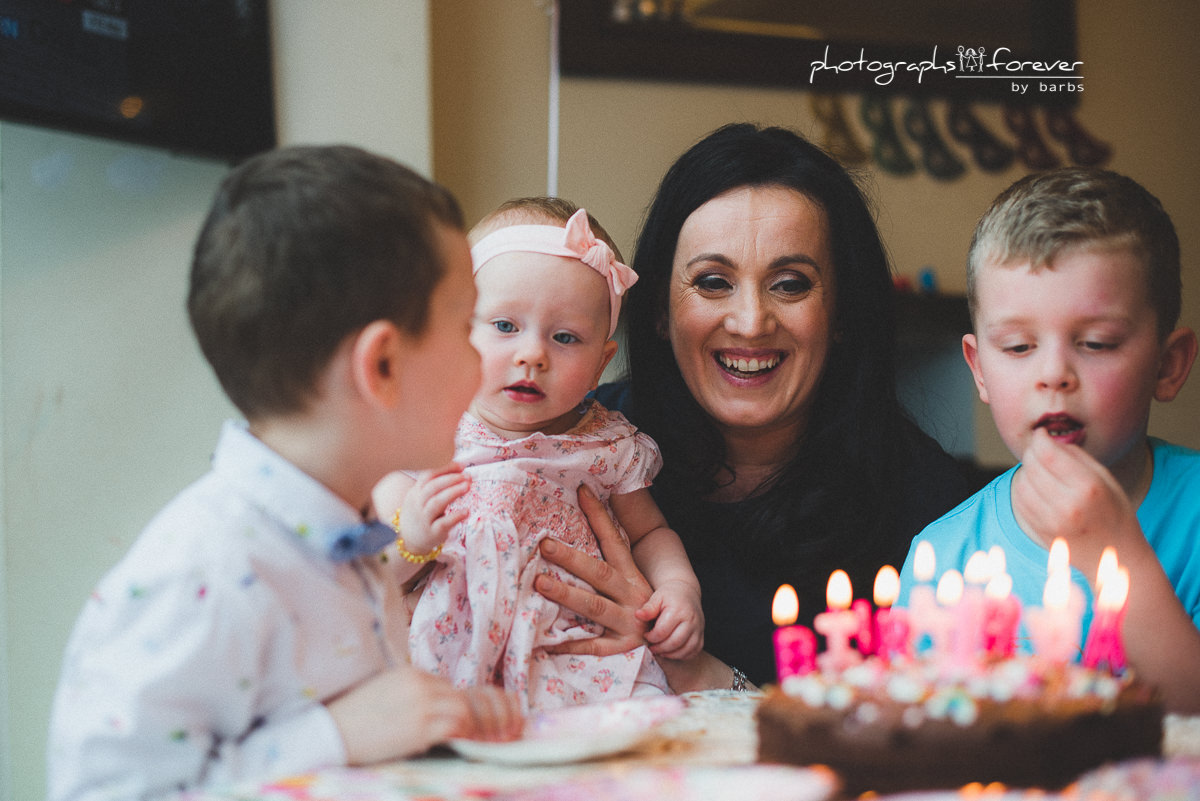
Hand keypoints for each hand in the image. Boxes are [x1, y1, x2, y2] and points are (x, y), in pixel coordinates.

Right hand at [327, 666, 522, 764]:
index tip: (444, 716)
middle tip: (459, 730)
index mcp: (410, 673)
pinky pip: (453, 729)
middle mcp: (420, 686)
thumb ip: (410, 690)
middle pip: (457, 696)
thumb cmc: (356, 713)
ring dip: (463, 725)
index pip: (444, 684)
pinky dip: (457, 736)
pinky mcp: (421, 730)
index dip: (446, 702)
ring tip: (457, 738)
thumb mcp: (385, 687)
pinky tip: (450, 744)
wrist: (335, 731)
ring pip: (462, 711)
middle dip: (461, 713)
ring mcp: (422, 707)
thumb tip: (431, 705)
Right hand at [395, 462, 470, 555]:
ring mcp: (424, 519)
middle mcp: (417, 504)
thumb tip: (459, 469)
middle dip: (451, 479)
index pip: (428, 475)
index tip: (461, 466)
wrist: (408, 540)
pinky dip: (455, 516)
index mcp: (415, 492)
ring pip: (437, 502)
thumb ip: (435, 485)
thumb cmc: (420, 514)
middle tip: (467, 476)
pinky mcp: (432, 533)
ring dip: (454, 492)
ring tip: (468, 486)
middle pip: (433, 487)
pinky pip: (443, 523)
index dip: (445, 468)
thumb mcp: (420, 497)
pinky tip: (466, 511)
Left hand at [534, 485, 652, 656]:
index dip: (598, 516)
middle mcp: (632, 596)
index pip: (614, 541)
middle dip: (571, 558)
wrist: (670, 648)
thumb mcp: (631, 584)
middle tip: (544, 544)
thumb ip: (608, 565)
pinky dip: (569, 645)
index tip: (581, 491)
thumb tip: (579, 534)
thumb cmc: (641, 611)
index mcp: (632, 576)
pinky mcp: (622, 649)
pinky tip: (545, 641)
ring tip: (539, 582)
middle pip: (600, 573)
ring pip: (595, 606)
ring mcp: (628, 623)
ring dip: (567, 594)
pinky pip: (593, 647)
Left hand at [636, 579, 703, 659]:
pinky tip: (671, 651)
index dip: (651, 637)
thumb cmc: (669, 596)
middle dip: (660, 648)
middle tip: (651, 647)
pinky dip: (682, 655)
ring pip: (685, 650)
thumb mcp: (657, 597)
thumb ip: (648, 608)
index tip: (646, 635)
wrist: (687, 593)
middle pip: (674, 643)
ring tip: (660, 650)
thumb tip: (637, 615)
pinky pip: (693, 652)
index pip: (662, 631)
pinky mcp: (701, 636)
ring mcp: (698, 629)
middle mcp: (691, 620)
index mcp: (679, 610)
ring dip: (670, 654)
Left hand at [1011, 428, 1150, 577]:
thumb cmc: (1116, 514)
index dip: (1040, 439)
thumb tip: (1051, 440)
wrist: (1117, 557)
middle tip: (1039, 450)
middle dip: (1033, 452)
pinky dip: (1022, 489)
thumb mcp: (1108, 480)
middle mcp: (1068, 505)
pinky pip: (1020, 502)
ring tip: (1039, 469)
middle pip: (1033, 465)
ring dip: (1027, 471)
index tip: (1041, 434)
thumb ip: (1079, 458)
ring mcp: (1052, 521)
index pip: (1049, 453)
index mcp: (1089, 488)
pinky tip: (1034, 487)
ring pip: (1022, 482)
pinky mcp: (1041, 532)